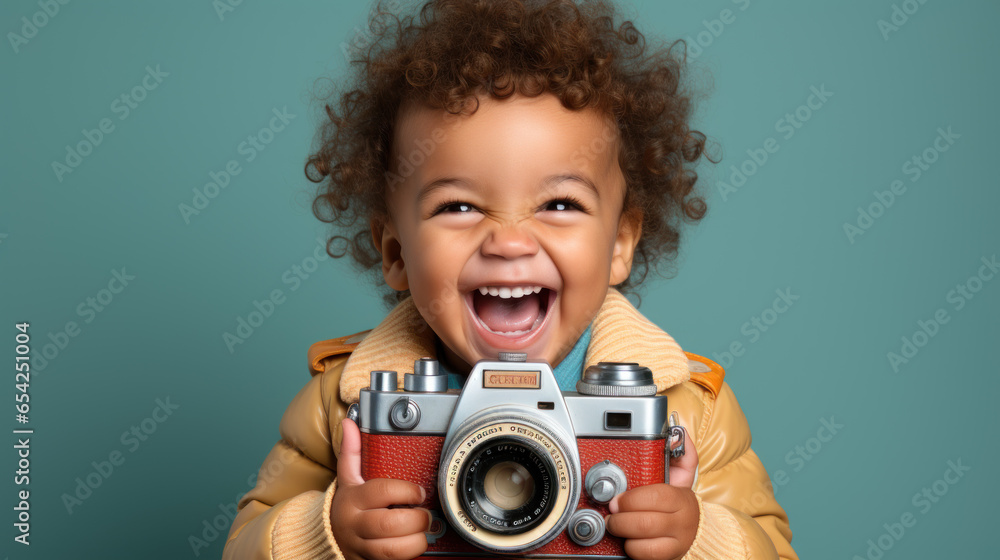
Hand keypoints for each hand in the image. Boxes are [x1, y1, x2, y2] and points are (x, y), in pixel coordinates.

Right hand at [330, 418, 430, 559]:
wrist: (328, 538)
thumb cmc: (347, 505)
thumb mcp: (347, 478)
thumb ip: (351, 451)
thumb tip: (350, 422)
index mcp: (353, 499)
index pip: (383, 492)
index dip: (407, 492)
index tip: (418, 492)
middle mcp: (356, 524)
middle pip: (390, 524)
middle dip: (416, 519)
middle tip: (425, 514)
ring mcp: (361, 547)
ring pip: (392, 549)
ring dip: (415, 541)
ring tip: (422, 532)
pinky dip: (408, 556)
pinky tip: (412, 545)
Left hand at [605, 431, 699, 559]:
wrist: (696, 530)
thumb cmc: (679, 500)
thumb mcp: (682, 474)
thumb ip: (679, 450)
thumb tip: (679, 431)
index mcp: (681, 498)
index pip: (656, 497)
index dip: (632, 499)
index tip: (617, 499)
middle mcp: (681, 522)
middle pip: (645, 523)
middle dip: (620, 518)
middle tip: (611, 513)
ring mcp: (676, 542)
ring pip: (643, 542)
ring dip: (622, 533)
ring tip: (615, 525)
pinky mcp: (669, 556)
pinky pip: (644, 555)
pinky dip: (631, 548)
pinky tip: (629, 539)